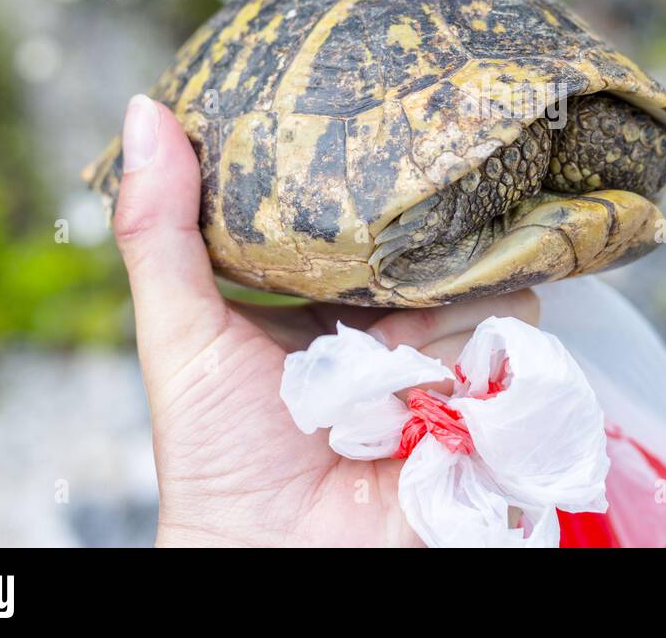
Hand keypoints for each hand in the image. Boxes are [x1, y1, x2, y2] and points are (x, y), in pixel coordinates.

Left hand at [112, 95, 540, 546]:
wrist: (270, 554)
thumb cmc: (218, 454)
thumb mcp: (180, 330)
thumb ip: (160, 230)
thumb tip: (147, 112)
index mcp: (343, 292)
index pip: (394, 216)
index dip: (398, 185)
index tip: (396, 144)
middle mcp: (408, 318)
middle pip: (454, 244)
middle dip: (422, 259)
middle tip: (374, 301)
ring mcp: (454, 359)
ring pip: (495, 290)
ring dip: (438, 325)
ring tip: (384, 366)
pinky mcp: (493, 402)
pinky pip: (518, 348)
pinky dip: (470, 364)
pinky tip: (420, 395)